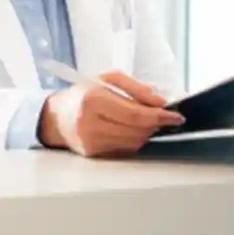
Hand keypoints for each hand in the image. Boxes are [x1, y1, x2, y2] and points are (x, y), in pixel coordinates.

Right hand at [38, 71, 185, 157]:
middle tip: (166, 117)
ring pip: (133, 142)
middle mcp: (90, 124)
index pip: (135, 114)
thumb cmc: (84, 93)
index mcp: (94, 100)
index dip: (159, 116)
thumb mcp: (109, 80)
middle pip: (136, 130)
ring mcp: (91, 142)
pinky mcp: (93, 154)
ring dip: (146, 133)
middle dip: (155, 124)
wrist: (57, 116)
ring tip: (147, 121)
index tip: (177, 116)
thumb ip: (137, 88)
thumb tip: (161, 102)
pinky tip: (131, 129)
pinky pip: (124, 149)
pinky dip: (134, 139)